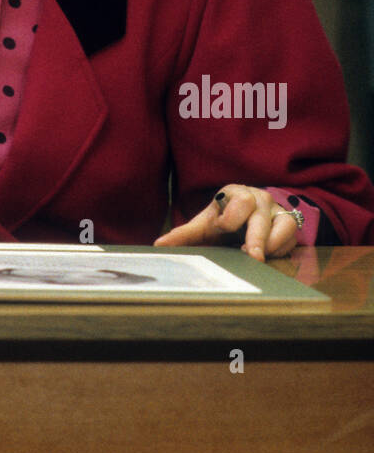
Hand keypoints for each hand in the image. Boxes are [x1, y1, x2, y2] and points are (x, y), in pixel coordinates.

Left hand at [154, 184, 299, 261]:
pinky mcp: (289, 225)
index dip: (232, 217)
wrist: (243, 221)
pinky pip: (294, 237)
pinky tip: (270, 258)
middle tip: (252, 257)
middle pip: (261, 212)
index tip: (222, 229)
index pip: (240, 200)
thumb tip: (158, 244)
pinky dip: (283, 249)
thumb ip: (184, 235)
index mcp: (235, 193)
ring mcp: (276, 211)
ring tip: (259, 259)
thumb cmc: (222, 222)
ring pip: (285, 224)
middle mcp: (258, 198)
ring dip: (273, 243)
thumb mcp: (203, 226)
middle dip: (257, 236)